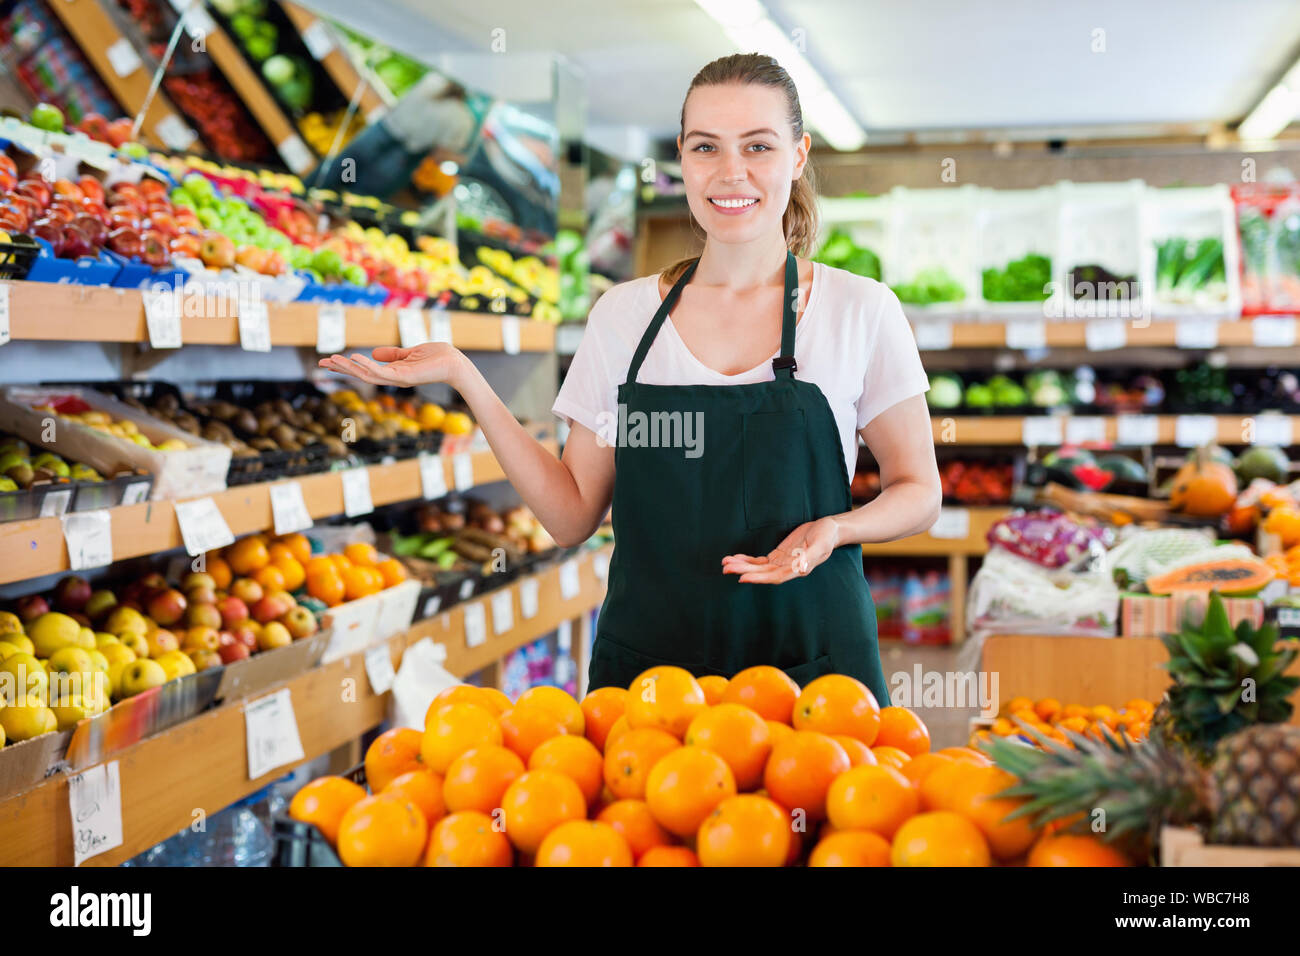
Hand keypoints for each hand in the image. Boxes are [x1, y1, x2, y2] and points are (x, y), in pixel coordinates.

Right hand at [318, 344, 465, 388]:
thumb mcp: (410, 352)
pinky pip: (382, 372)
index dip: (347, 365)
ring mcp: (397, 379)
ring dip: (349, 367)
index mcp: (392, 372)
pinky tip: (354, 358)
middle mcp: (392, 378)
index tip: (329, 360)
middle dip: (341, 369)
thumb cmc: (437, 357)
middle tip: (321, 363)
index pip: (364, 369)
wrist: (455, 363)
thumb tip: (374, 353)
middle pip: (361, 374)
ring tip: (332, 360)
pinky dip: (367, 365)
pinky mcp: (404, 377)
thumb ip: (392, 354)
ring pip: (367, 374)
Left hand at [721, 516, 842, 583]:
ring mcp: (782, 563)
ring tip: (725, 563)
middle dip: (744, 571)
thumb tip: (800, 569)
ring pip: (759, 568)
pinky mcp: (779, 556)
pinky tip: (736, 559)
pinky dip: (748, 560)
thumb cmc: (826, 536)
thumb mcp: (820, 544)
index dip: (758, 579)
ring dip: (742, 566)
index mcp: (798, 568)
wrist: (829, 529)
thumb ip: (810, 556)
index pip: (774, 577)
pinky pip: (760, 561)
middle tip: (726, 567)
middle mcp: (788, 569)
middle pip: (762, 573)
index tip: (742, 578)